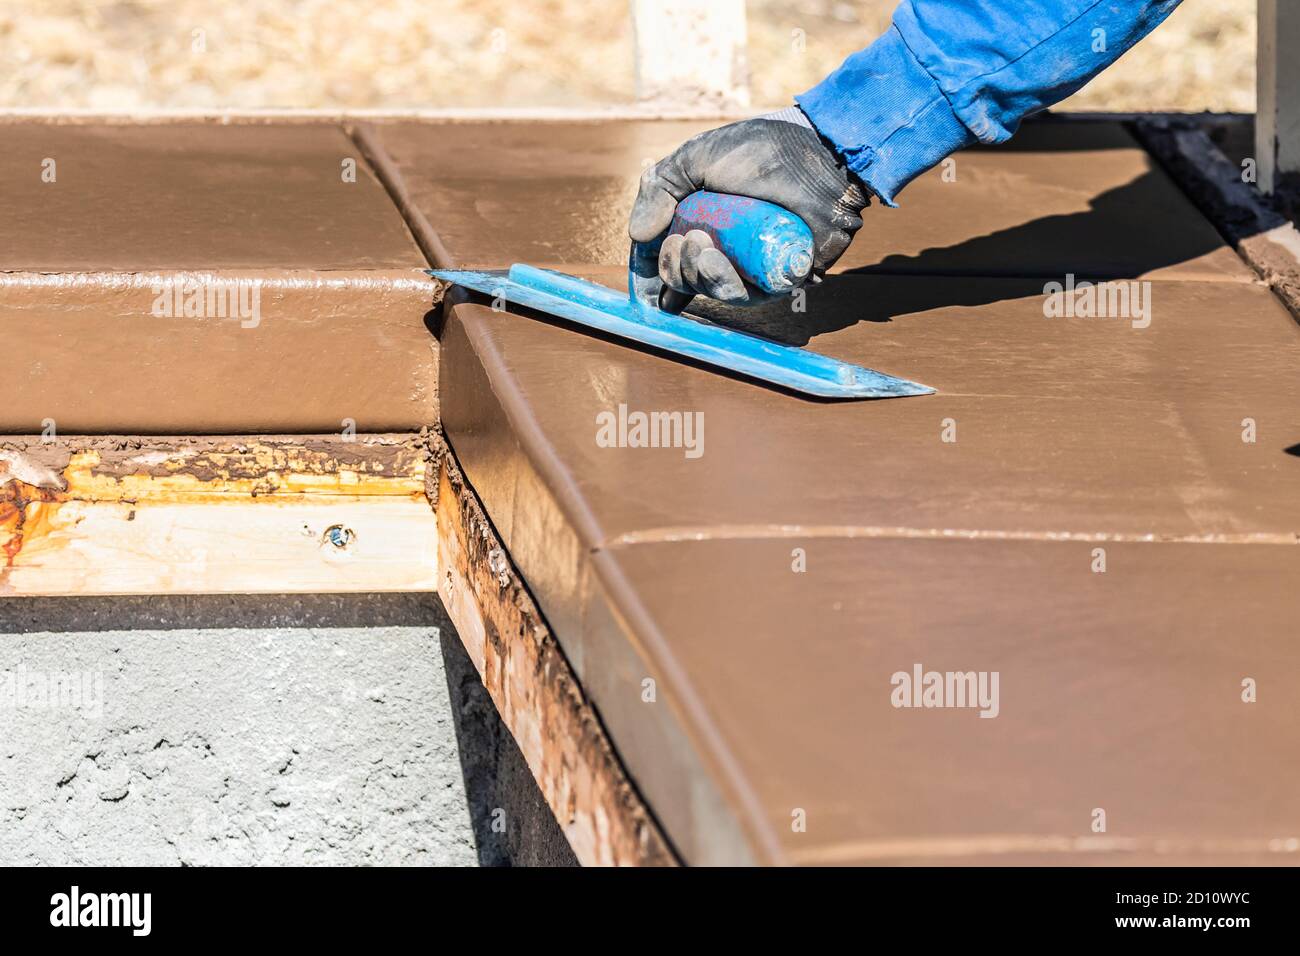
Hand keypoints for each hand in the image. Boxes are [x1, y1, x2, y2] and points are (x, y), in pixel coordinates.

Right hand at [629, 110, 869, 305]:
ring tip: (698, 245)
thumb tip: (636, 235)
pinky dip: (720, 283)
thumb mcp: (695, 159)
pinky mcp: (778, 279)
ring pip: (710, 292)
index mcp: (699, 224)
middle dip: (672, 269)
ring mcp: (751, 266)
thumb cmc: (759, 151)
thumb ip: (659, 189)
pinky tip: (712, 260)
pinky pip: (744, 297)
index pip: (666, 260)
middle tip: (680, 241)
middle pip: (683, 282)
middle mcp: (723, 249)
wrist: (814, 153)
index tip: (639, 284)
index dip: (649, 276)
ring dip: (692, 275)